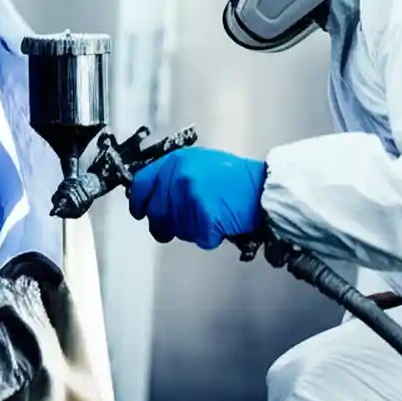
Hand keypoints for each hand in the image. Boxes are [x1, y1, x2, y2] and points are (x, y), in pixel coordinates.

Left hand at [128, 147, 265, 248]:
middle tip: (184, 223)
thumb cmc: (235, 177)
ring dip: (192, 230)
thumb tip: (152, 193)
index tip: (139, 211)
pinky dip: (211, 237)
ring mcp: (191, 198)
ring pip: (177, 230)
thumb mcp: (199, 163)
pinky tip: (222, 223)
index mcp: (175, 162)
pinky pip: (199, 238)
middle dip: (165, 225)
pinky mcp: (205, 217)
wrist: (263, 188)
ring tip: (212, 215)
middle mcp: (179, 178)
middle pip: (156, 214)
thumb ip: (173, 175)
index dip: (138, 202)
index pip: (141, 185)